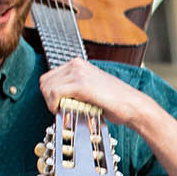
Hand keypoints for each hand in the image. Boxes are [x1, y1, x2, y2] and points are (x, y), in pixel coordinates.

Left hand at [38, 58, 155, 130]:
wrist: (132, 105)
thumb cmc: (114, 101)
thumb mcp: (90, 88)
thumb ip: (74, 88)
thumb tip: (57, 97)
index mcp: (78, 64)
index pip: (49, 76)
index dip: (49, 93)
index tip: (57, 105)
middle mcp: (76, 65)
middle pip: (45, 81)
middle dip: (48, 98)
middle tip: (59, 110)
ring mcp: (78, 73)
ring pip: (47, 87)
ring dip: (51, 103)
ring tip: (63, 111)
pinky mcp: (81, 85)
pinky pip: (55, 93)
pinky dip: (54, 105)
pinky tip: (62, 111)